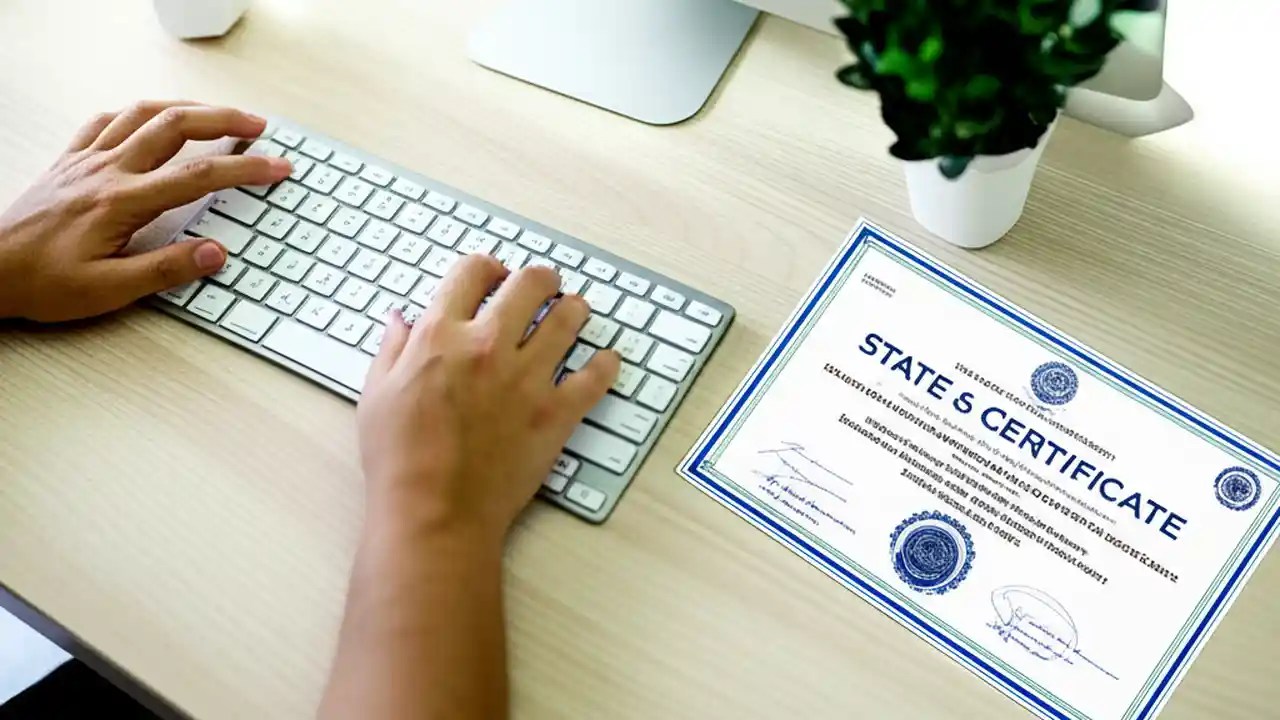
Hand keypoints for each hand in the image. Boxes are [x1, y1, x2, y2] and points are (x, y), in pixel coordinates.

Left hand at [0, 100, 290, 321]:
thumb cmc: (44, 283)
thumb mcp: (109, 290)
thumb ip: (165, 269)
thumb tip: (215, 253)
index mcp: (122, 202)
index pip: (198, 176)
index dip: (245, 168)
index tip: (276, 167)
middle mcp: (107, 171)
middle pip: (175, 125)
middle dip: (224, 119)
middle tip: (258, 126)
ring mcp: (86, 160)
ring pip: (143, 113)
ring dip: (186, 107)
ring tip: (216, 113)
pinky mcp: (70, 161)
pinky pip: (106, 121)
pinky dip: (137, 114)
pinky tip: (150, 120)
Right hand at [357, 255, 619, 540]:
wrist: (435, 512)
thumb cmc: (400, 461)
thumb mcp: (376, 395)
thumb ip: (394, 349)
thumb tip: (401, 319)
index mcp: (440, 336)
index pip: (471, 272)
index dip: (486, 266)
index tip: (494, 273)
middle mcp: (487, 347)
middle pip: (529, 283)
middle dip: (540, 278)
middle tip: (544, 285)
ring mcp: (527, 378)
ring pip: (568, 318)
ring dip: (573, 309)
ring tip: (574, 312)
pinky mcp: (556, 413)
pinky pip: (595, 376)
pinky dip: (605, 365)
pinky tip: (606, 361)